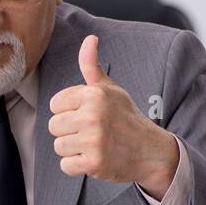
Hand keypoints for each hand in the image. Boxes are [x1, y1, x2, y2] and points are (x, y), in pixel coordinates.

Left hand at [47, 35, 179, 199]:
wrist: (151, 151)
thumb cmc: (126, 118)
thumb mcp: (111, 89)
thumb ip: (91, 66)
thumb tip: (90, 38)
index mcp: (94, 94)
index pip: (54, 104)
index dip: (68, 112)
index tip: (88, 115)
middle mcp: (93, 115)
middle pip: (54, 126)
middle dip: (69, 132)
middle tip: (92, 132)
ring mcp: (93, 140)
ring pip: (58, 146)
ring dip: (73, 149)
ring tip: (94, 145)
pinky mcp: (94, 163)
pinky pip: (66, 165)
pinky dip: (77, 166)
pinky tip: (94, 158)